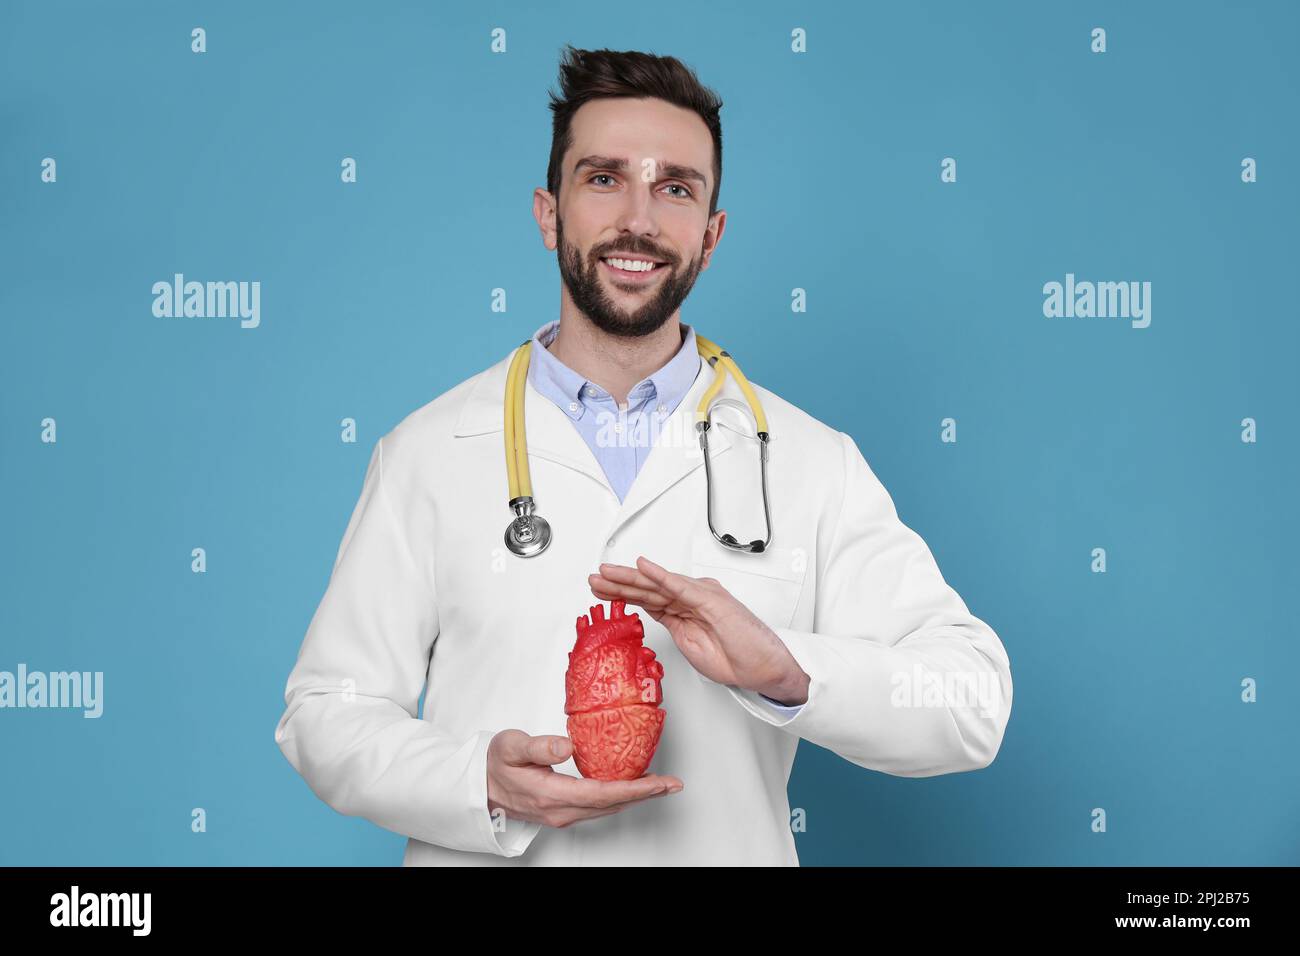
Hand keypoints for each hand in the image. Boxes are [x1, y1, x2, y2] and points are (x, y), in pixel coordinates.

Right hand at [486, 730, 682, 829]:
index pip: (602, 794)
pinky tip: (630, 785)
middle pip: (612, 804)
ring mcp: (562, 814)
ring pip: (607, 808)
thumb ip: (538, 746)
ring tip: (660, 784)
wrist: (477, 786)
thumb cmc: (493, 764)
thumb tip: (566, 747)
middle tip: (672, 784)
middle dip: (645, 794)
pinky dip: (620, 795)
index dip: (635, 788)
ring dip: (635, 796)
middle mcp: (561, 811)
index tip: (659, 783)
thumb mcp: (510, 746)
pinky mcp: (563, 811)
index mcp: (550, 795)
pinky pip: (599, 806)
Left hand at [588, 556, 809, 703]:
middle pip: (648, 588)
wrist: (763, 668)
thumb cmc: (736, 659)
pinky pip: (680, 586)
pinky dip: (660, 576)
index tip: (599, 591)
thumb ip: (672, 626)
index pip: (647, 598)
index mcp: (685, 610)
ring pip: (658, 584)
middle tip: (594, 578)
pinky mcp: (711, 600)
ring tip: (606, 573)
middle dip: (618, 583)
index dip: (621, 593)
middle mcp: (691, 598)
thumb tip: (652, 616)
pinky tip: (642, 568)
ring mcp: (701, 596)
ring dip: (630, 577)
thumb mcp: (691, 645)